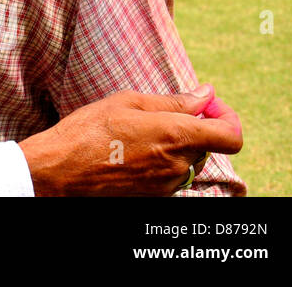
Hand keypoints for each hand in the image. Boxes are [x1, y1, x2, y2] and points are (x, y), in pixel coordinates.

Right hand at [18, 84, 242, 195]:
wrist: (60, 169)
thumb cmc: (89, 130)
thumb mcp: (128, 102)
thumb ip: (174, 101)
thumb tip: (205, 94)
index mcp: (176, 135)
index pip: (231, 135)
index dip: (227, 117)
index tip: (208, 106)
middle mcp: (179, 164)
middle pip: (208, 145)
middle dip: (194, 127)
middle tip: (162, 112)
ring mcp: (168, 184)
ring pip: (189, 160)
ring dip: (176, 144)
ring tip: (139, 132)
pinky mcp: (156, 195)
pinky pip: (172, 174)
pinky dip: (162, 159)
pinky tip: (133, 150)